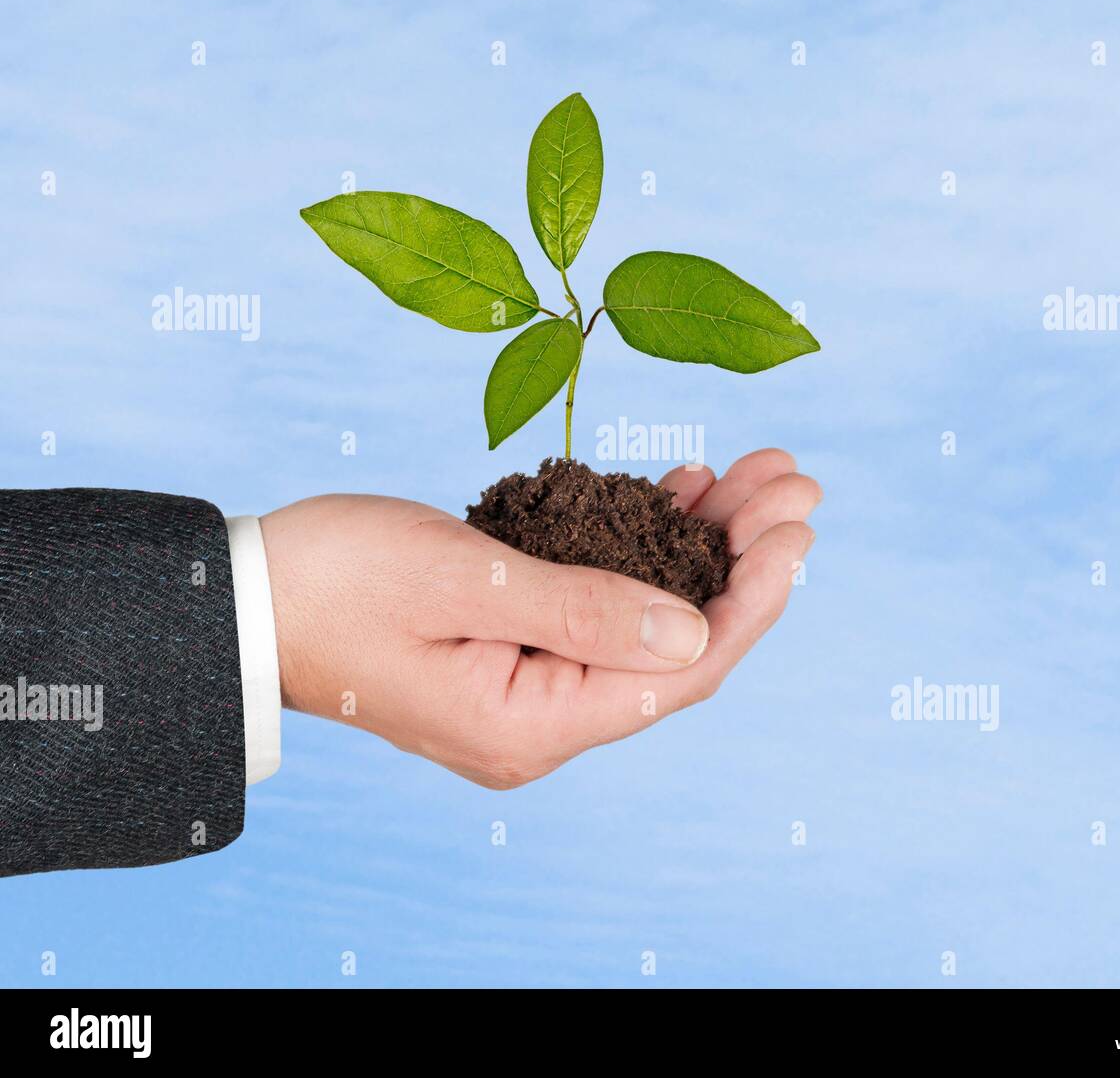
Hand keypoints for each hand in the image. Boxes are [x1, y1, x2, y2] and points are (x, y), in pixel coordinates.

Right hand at [259, 449, 820, 787]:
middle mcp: (544, 719)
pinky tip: (677, 492)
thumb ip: (584, 610)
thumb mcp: (461, 582)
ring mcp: (531, 686)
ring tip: (751, 474)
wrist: (244, 598)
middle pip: (679, 643)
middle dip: (742, 559)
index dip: (752, 599)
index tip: (796, 527)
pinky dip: (642, 546)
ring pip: (648, 618)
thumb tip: (699, 632)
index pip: (683, 671)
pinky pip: (602, 604)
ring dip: (702, 545)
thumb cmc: (334, 581)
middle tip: (793, 483)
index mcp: (534, 722)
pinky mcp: (516, 647)